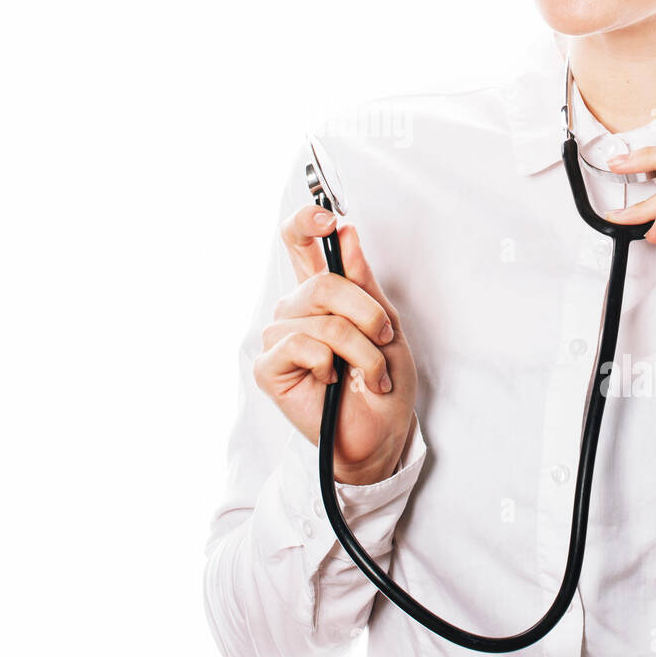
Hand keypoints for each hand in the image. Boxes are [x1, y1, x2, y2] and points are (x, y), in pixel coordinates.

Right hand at [253, 204, 416, 485]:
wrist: (380, 436)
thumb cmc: (384, 384)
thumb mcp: (386, 325)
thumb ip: (364, 282)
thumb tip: (346, 232)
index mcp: (319, 295)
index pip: (299, 244)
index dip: (307, 222)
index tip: (329, 219)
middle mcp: (295, 311)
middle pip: (322, 283)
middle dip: (366, 312)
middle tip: (383, 339)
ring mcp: (278, 339)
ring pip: (321, 320)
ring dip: (360, 350)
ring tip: (370, 374)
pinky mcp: (269, 368)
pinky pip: (302, 345)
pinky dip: (330, 365)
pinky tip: (331, 383)